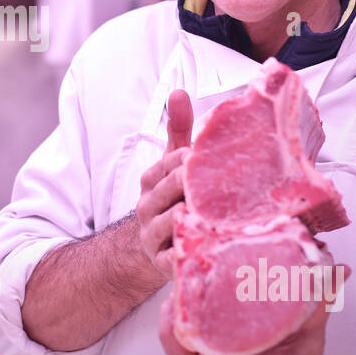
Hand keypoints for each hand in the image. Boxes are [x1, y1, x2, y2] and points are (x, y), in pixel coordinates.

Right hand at [136, 89, 193, 280]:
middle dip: (185, 184)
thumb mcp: (172, 164)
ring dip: (184, 217)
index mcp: (151, 180)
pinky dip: (185, 253)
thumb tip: (178, 92)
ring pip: (168, 223)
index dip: (183, 159)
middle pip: (166, 191)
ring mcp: (153, 235)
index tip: (198, 156)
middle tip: (207, 179)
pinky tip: (204, 247)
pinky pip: (173, 258)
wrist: (154, 247)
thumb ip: (178, 131)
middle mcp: (148, 206)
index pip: (166, 164)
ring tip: (201, 212)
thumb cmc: (172, 198)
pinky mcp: (163, 262)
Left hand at [157, 264, 348, 354]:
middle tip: (175, 296)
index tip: (194, 323)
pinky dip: (177, 346)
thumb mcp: (313, 333)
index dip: (209, 346)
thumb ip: (321, 300)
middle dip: (176, 330)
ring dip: (172, 334)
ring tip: (172, 302)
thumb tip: (338, 268)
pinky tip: (176, 322)